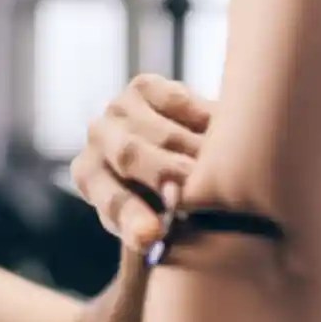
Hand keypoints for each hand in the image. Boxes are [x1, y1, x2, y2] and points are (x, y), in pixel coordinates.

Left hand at [71, 73, 212, 250]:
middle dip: (168, 175)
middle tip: (202, 193)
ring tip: (230, 173)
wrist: (172, 147)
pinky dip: (205, 122)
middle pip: (131, 157)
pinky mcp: (145, 85)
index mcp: (90, 175)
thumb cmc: (161, 197)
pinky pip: (179, 104)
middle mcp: (98, 136)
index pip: (111, 200)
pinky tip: (226, 138)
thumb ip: (151, 227)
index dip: (133, 219)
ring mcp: (119, 107)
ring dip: (200, 154)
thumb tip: (155, 233)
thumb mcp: (155, 221)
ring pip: (165, 134)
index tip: (153, 236)